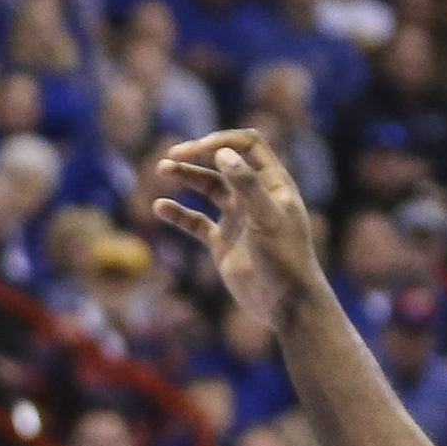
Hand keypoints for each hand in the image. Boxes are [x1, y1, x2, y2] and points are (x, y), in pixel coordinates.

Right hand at [151, 131, 329, 328]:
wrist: (286, 304)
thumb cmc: (284, 260)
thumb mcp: (267, 219)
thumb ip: (247, 185)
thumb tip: (222, 153)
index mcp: (275, 185)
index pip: (249, 145)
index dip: (223, 141)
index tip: (198, 148)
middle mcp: (256, 198)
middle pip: (224, 163)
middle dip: (198, 154)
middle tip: (172, 155)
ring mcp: (239, 219)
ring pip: (208, 188)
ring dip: (186, 176)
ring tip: (163, 169)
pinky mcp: (224, 242)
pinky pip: (195, 222)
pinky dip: (177, 213)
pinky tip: (160, 207)